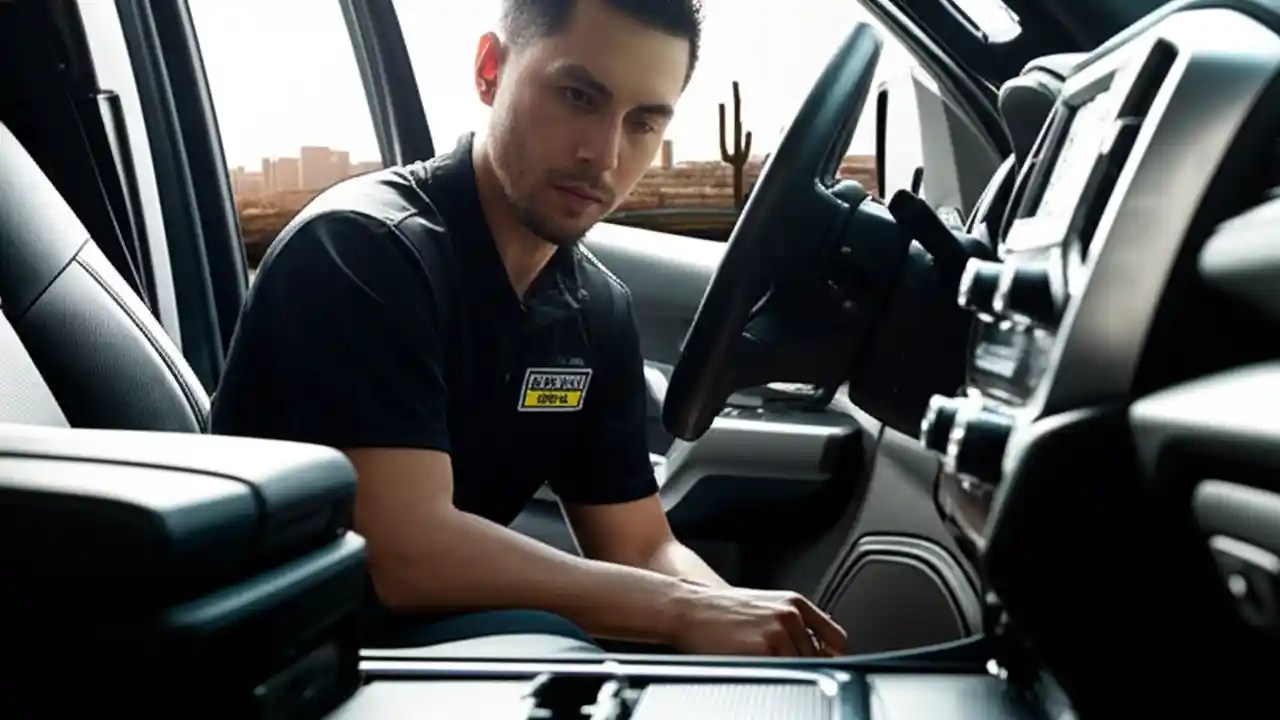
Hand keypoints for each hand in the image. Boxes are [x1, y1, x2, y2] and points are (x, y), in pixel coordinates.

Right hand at [669, 585, 846, 656]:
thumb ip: (792, 624)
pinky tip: (757, 668)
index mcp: (794, 603)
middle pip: (819, 657)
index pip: (836, 638)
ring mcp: (779, 632)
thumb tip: (818, 649)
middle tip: (783, 667)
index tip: (829, 665)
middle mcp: (791, 615)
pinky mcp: (763, 649)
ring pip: (803, 667)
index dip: (833, 656)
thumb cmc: (720, 610)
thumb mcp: (764, 607)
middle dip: (806, 666)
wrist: (688, 609)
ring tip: (765, 665)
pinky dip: (776, 676)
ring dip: (789, 671)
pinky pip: (783, 673)